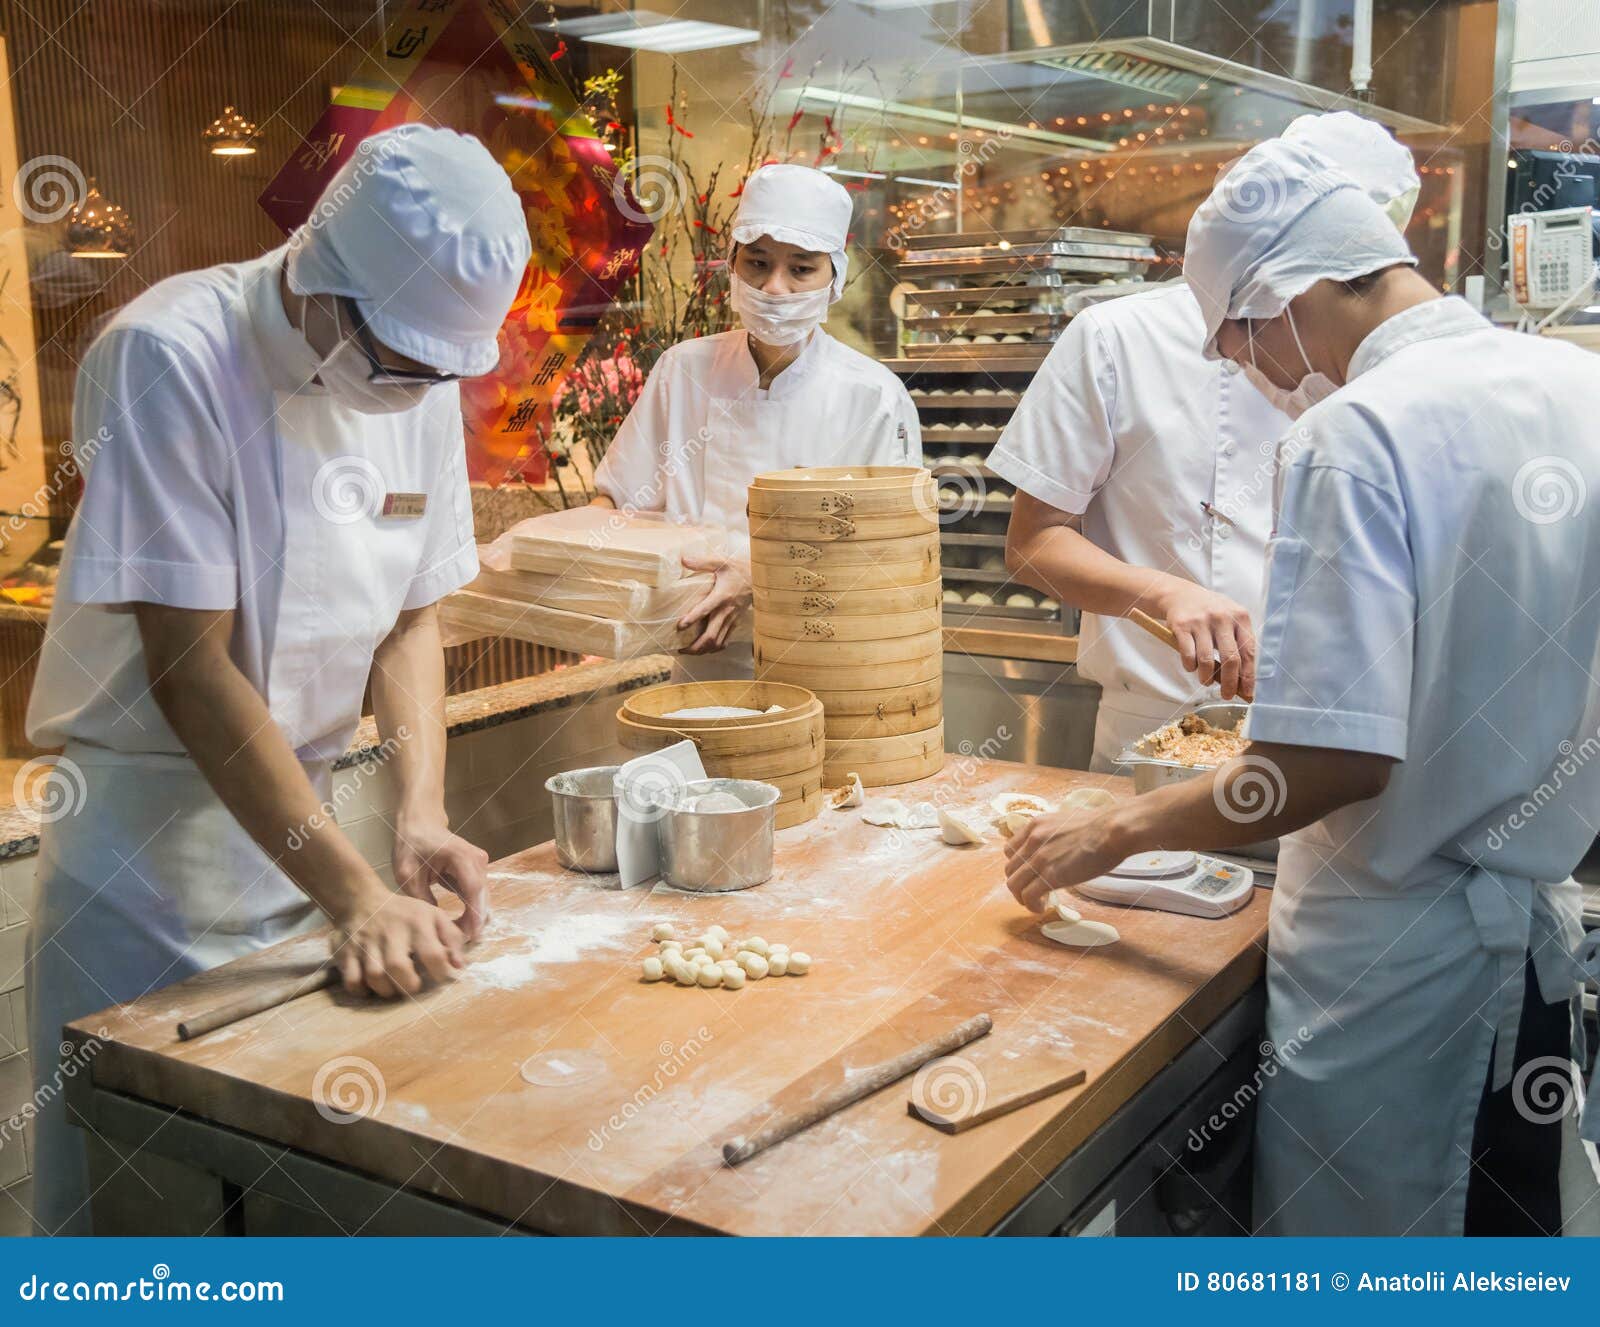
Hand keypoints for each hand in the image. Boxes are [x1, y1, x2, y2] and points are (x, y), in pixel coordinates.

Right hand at [330, 885, 465, 997]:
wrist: (361, 900)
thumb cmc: (405, 914)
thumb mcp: (433, 916)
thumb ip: (451, 938)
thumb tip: (459, 966)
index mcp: (417, 923)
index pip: (433, 954)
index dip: (440, 972)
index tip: (439, 977)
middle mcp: (391, 933)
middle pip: (398, 967)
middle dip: (408, 985)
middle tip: (412, 986)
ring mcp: (366, 943)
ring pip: (374, 976)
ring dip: (386, 990)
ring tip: (393, 987)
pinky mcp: (345, 951)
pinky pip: (352, 980)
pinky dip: (361, 990)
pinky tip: (370, 987)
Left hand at [392, 819, 489, 940]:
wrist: (420, 823)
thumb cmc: (411, 845)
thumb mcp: (407, 874)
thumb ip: (422, 899)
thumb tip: (436, 927)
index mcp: (461, 856)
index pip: (474, 890)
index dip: (474, 915)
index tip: (469, 937)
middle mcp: (477, 860)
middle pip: (482, 897)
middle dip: (473, 922)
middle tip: (457, 945)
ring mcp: (480, 865)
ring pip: (482, 899)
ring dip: (472, 918)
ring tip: (455, 938)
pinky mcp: (478, 871)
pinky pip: (477, 896)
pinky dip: (470, 911)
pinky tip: (458, 926)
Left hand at [678, 552, 752, 653]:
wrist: (759, 578)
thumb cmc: (738, 569)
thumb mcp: (721, 562)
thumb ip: (702, 562)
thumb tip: (683, 559)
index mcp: (721, 596)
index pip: (705, 610)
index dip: (692, 619)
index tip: (679, 626)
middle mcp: (726, 611)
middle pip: (711, 636)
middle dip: (695, 646)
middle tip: (680, 649)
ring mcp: (732, 619)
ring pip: (717, 643)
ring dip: (703, 650)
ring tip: (689, 652)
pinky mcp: (736, 623)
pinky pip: (725, 641)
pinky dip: (714, 648)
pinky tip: (705, 649)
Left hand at [1003, 808, 1127, 912]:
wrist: (1112, 830)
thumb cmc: (1100, 826)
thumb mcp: (1065, 823)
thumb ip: (1052, 835)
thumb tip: (1055, 849)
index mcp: (1035, 825)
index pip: (1010, 850)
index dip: (1017, 866)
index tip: (1028, 874)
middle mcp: (1032, 840)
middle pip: (1010, 869)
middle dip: (1019, 883)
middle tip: (1032, 892)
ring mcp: (1039, 858)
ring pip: (1014, 885)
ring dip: (1022, 897)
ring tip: (1036, 903)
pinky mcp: (1051, 876)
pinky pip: (1028, 896)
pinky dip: (1031, 905)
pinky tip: (1041, 908)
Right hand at [1151, 581, 1255, 699]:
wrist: (1180, 594)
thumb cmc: (1210, 613)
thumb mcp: (1229, 620)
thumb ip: (1236, 645)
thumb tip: (1242, 681)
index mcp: (1240, 616)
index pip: (1248, 651)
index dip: (1248, 675)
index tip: (1247, 693)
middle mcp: (1222, 617)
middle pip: (1231, 659)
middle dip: (1230, 683)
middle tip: (1226, 695)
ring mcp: (1201, 621)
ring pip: (1207, 660)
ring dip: (1207, 677)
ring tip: (1206, 681)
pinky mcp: (1181, 625)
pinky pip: (1188, 655)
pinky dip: (1190, 667)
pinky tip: (1191, 667)